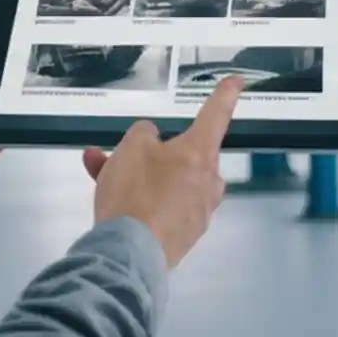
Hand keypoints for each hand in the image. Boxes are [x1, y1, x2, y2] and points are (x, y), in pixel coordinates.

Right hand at [82, 77, 242, 267]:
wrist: (130, 253)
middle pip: (184, 156)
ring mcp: (198, 212)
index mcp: (200, 153)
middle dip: (152, 152)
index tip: (236, 82)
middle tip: (120, 152)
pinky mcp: (183, 236)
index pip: (215, 115)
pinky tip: (111, 201)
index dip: (224, 95)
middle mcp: (207, 182)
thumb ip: (144, 134)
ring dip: (138, 177)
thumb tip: (151, 140)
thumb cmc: (136, 193)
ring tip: (101, 173)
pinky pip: (162, 207)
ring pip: (167, 182)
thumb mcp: (131, 146)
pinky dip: (140, 201)